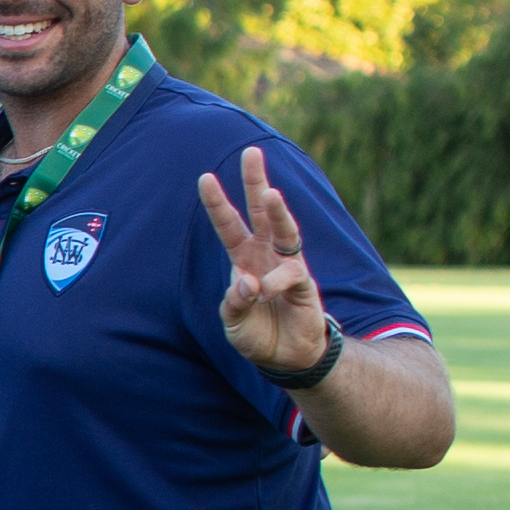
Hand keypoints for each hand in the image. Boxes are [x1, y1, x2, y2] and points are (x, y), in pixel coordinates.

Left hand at [200, 149, 331, 374]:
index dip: (217, 203)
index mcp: (244, 260)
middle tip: (251, 152)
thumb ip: (234, 302)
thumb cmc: (258, 334)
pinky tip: (264, 292)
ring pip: (285, 230)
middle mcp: (266, 255)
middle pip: (262, 213)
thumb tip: (247, 282)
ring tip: (270, 193)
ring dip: (279, 212)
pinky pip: (289, 274)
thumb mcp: (232, 322)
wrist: (288, 357)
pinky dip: (274, 282)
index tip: (204, 177)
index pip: (228, 226)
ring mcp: (288, 265)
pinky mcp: (305, 283)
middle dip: (255, 183)